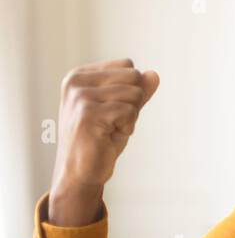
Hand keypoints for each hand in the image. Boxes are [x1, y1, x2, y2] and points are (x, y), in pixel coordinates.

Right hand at [49, 59, 159, 225]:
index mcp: (80, 76)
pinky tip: (108, 137)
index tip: (113, 110)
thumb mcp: (122, 111)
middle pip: (133, 77)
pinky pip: (130, 112)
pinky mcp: (89, 113)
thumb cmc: (102, 141)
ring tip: (109, 130)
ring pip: (134, 95)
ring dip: (130, 118)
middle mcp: (77, 82)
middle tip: (113, 122)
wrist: (81, 171)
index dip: (132, 91)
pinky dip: (127, 128)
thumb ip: (138, 92)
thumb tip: (155, 74)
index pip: (128, 66)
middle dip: (133, 103)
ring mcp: (81, 96)